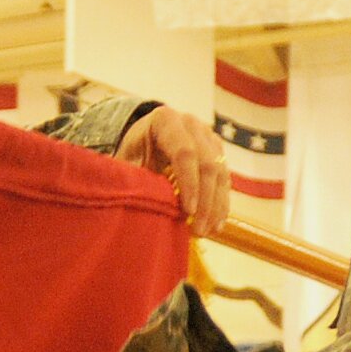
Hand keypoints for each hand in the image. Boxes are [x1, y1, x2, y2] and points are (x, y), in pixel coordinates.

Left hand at [116, 107, 229, 236]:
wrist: (142, 142)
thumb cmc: (132, 155)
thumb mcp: (126, 165)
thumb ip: (135, 180)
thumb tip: (148, 207)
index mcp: (165, 120)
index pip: (184, 152)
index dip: (189, 184)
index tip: (187, 212)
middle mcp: (191, 124)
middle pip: (207, 164)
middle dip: (205, 201)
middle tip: (198, 230)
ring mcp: (207, 137)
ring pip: (220, 173)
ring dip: (216, 206)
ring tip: (206, 231)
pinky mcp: (217, 152)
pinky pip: (224, 179)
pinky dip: (221, 203)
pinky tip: (215, 224)